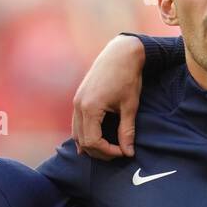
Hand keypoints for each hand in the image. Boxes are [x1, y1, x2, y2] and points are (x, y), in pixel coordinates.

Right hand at [71, 34, 144, 159]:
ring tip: (108, 148)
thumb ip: (127, 131)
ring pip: (76, 134)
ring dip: (90, 145)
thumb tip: (128, 152)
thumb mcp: (130, 106)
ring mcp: (76, 102)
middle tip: (118, 152)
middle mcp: (78, 106)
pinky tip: (94, 140)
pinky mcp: (78, 99)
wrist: (120, 53)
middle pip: (82, 141)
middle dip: (99, 151)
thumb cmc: (127, 77)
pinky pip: (76, 124)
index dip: (108, 151)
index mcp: (90, 108)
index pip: (93, 141)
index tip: (123, 151)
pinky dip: (84, 134)